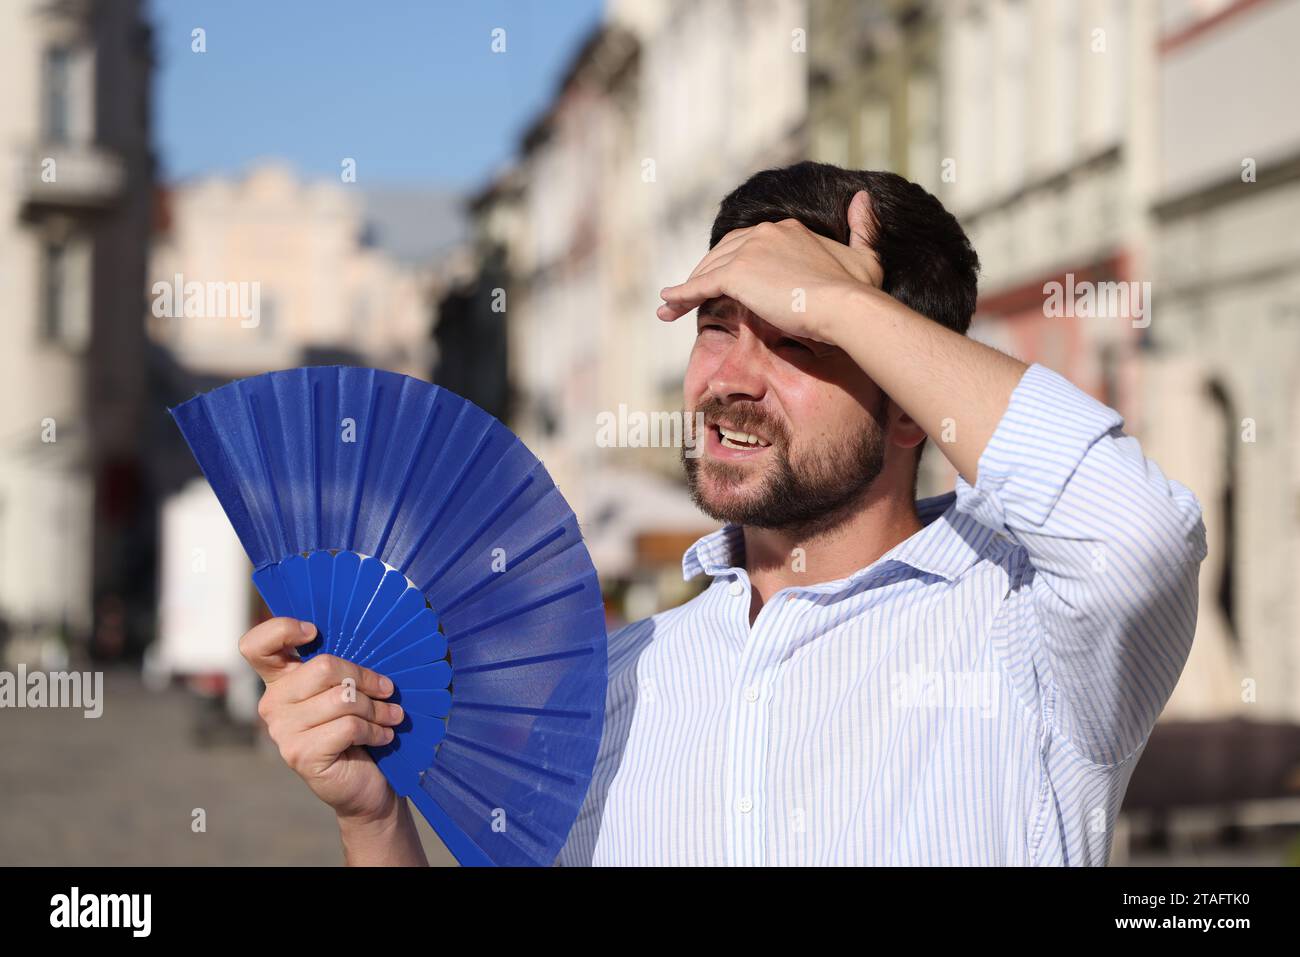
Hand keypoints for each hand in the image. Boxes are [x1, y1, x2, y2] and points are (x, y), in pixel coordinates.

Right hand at [240, 617, 404, 824]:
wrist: (364, 783)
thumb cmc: (358, 729)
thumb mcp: (348, 690)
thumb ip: (342, 668)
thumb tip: (371, 641)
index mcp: (280, 680)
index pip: (256, 645)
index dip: (281, 629)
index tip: (314, 631)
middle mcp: (272, 703)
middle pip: (322, 667)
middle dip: (364, 678)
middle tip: (388, 690)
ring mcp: (281, 731)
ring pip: (342, 699)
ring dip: (377, 708)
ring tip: (391, 716)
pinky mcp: (299, 754)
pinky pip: (348, 726)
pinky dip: (375, 729)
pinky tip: (384, 735)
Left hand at [656, 189, 884, 344]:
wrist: (847, 306)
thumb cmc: (858, 291)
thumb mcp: (865, 256)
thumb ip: (862, 227)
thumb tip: (863, 196)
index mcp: (788, 229)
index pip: (748, 241)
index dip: (732, 259)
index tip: (725, 277)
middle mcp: (765, 233)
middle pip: (723, 252)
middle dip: (706, 271)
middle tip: (692, 292)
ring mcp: (748, 252)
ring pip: (709, 269)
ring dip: (689, 286)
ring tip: (672, 305)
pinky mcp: (736, 275)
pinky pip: (700, 286)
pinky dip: (681, 295)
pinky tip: (667, 305)